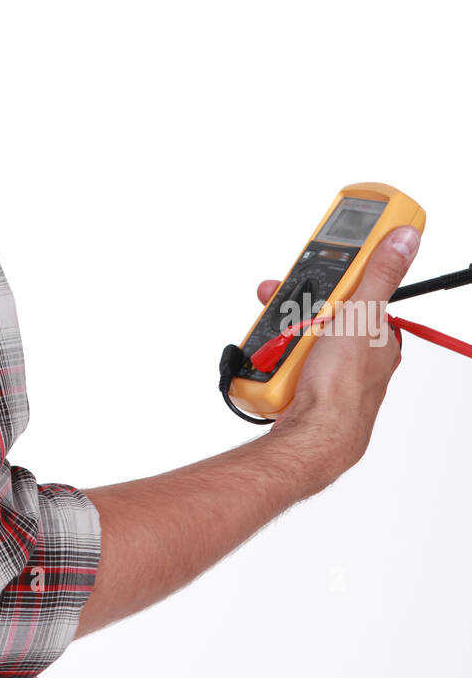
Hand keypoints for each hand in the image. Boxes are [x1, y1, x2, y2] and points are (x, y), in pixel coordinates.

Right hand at [255, 225, 420, 483]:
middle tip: (286, 307)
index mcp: (377, 334)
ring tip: (279, 341)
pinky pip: (282, 353)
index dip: (335, 277)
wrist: (310, 437)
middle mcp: (355, 352)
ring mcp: (327, 368)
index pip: (356, 290)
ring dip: (282, 329)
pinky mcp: (303, 381)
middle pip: (321, 309)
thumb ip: (380, 274)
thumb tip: (405, 240)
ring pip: (299, 331)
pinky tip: (273, 357)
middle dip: (297, 304)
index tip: (320, 267)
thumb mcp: (361, 316)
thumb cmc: (341, 388)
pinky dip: (273, 351)